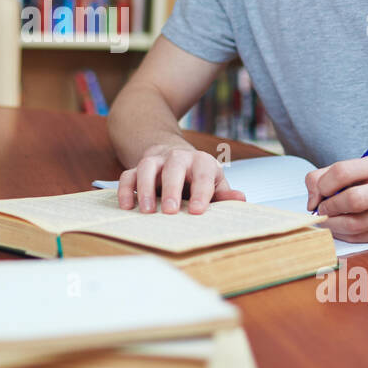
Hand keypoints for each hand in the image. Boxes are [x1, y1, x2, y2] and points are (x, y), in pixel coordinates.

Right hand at [117, 143, 246, 213]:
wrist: (173, 156)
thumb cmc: (197, 176)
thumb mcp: (214, 183)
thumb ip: (224, 194)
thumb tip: (241, 199)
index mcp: (201, 162)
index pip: (203, 174)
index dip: (201, 192)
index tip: (197, 211)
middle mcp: (178, 157)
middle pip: (174, 166)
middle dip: (171, 188)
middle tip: (169, 211)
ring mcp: (156, 161)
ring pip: (147, 167)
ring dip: (145, 188)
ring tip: (146, 211)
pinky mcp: (137, 167)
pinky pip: (128, 174)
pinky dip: (126, 189)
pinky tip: (127, 206)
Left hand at [304, 154, 367, 242]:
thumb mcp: (361, 168)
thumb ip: (328, 175)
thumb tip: (312, 199)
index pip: (342, 172)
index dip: (322, 185)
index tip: (318, 192)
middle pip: (351, 200)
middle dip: (328, 207)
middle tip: (321, 209)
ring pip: (354, 224)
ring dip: (333, 225)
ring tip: (328, 220)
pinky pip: (361, 237)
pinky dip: (344, 234)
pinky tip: (341, 228)